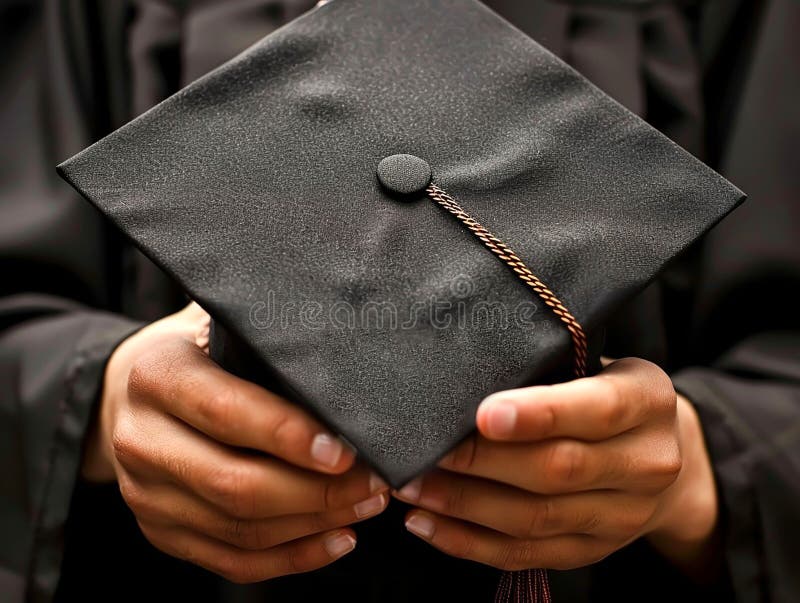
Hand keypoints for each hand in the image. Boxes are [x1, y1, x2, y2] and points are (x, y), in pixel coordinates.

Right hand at [83, 303, 388, 582]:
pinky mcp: (162, 531)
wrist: (128, 396)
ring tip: (367, 503)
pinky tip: (338, 538)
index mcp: (156, 376)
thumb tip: (340, 338)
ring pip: (241, 529)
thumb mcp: (216, 323)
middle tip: (374, 481)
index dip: (288, 434)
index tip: (345, 450)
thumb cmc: (195, 352)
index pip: (225, 411)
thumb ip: (263, 332)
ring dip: (315, 523)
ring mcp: (146, 494)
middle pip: (235, 484)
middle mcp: (140, 439)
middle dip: (317, 491)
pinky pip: (232, 560)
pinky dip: (292, 557)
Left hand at [393, 358, 717, 575]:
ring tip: (412, 488)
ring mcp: (624, 516)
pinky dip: (470, 543)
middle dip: (482, 462)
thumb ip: (549, 370)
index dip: (538, 414)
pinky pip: (527, 555)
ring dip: (464, 506)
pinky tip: (428, 525)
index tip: (483, 415)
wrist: (660, 451)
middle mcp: (647, 464)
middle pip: (558, 470)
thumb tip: (467, 376)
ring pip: (536, 518)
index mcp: (648, 401)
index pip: (595, 409)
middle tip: (426, 452)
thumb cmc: (605, 391)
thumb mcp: (595, 365)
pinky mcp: (594, 549)